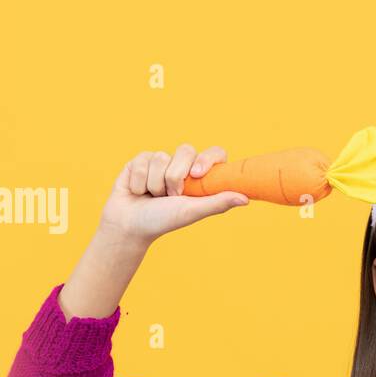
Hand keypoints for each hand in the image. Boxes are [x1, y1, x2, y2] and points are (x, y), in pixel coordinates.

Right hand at [99, 144, 247, 243]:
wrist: (129, 225)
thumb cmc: (163, 220)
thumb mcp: (192, 212)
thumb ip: (217, 202)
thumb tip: (246, 198)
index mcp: (200, 175)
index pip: (215, 153)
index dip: (206, 159)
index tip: (196, 174)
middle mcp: (182, 165)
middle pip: (185, 150)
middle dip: (174, 177)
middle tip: (170, 196)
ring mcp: (161, 160)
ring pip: (161, 158)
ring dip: (155, 184)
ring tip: (153, 196)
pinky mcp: (140, 160)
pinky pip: (142, 161)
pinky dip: (140, 182)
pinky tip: (138, 191)